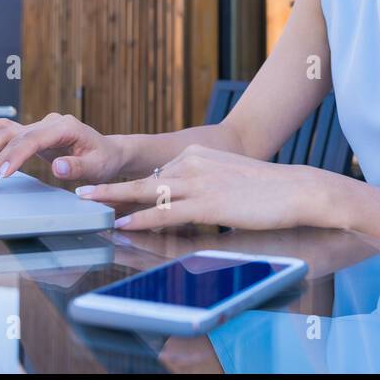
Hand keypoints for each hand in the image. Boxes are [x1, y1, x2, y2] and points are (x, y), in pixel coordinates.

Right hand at [0, 113, 127, 186]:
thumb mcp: (97, 166)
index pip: (33, 139)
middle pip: (16, 138)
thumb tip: (58, 167)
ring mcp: (41, 126)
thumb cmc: (104, 160)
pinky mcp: (35, 133)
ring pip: (8, 134)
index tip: (3, 173)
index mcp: (65, 126)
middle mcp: (50, 122)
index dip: (16, 156)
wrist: (108, 152)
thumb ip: (77, 166)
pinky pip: (10, 127)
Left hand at [74, 144, 335, 230]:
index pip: (156, 171)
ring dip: (115, 201)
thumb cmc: (268, 190)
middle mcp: (193, 162)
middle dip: (111, 188)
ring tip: (89, 206)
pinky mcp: (207, 203)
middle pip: (144, 178)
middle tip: (82, 192)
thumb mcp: (228, 179)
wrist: (297, 189)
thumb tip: (185, 204)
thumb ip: (203, 186)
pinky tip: (123, 224)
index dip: (130, 186)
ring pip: (147, 193)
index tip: (108, 192)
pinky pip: (165, 213)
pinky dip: (140, 219)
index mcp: (198, 154)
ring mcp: (198, 182)